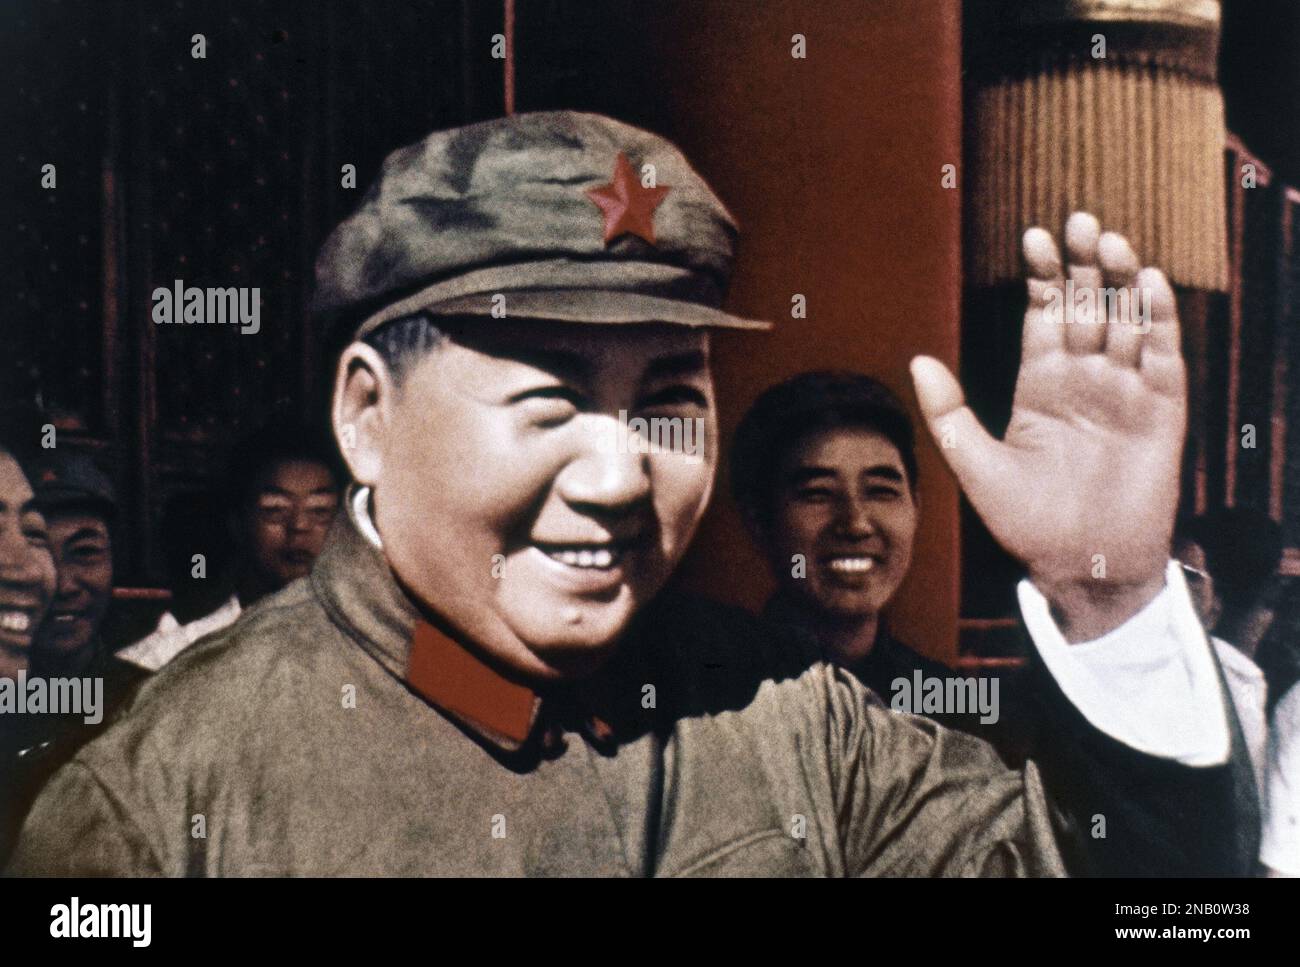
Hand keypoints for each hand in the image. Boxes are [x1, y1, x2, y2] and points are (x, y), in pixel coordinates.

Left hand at [911, 212, 1185, 641]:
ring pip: (1126, 320)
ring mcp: (1125, 391)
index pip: (1044, 314)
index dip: (1042, 276)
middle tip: (1079, 220)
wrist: (1080, 566)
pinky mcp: (1162, 409)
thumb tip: (917, 360)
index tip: (1033, 237)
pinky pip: (1163, 355)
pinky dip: (1159, 319)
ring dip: (1120, 279)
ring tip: (1109, 240)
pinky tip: (1147, 282)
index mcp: (1041, 384)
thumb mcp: (975, 465)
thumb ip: (948, 412)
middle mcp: (1085, 378)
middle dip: (1083, 264)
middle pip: (1088, 306)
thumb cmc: (1025, 522)